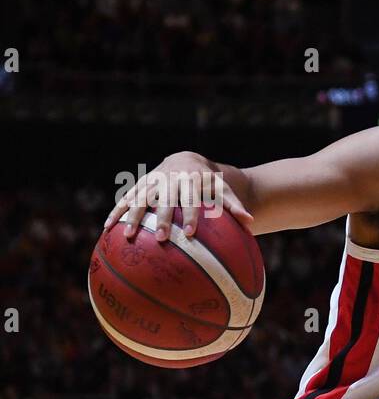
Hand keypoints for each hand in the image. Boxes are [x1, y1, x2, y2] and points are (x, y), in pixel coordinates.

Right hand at [105, 153, 252, 240]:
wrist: (186, 160)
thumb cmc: (208, 182)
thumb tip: (251, 222)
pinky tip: (107, 229)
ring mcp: (151, 182)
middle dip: (161, 218)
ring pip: (139, 198)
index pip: (191, 199)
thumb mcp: (222, 189)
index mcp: (190, 181)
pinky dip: (116, 212)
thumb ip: (234, 205)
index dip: (190, 215)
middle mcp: (169, 180)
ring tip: (127, 236)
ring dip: (132, 216)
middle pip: (164, 199)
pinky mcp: (139, 186)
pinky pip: (125, 199)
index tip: (190, 233)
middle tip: (160, 237)